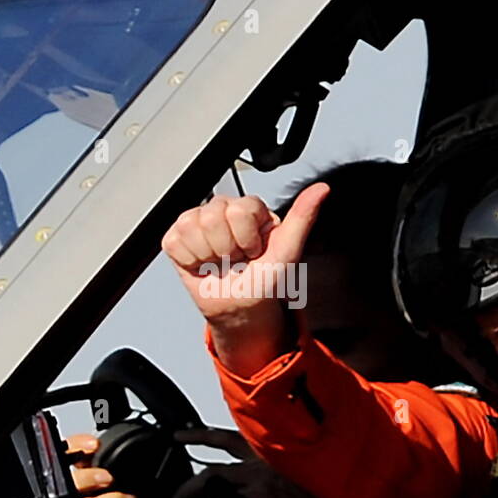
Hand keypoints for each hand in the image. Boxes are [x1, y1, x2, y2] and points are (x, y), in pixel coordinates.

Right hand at [161, 184, 328, 376]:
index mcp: (249, 208)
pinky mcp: (176, 237)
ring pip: (192, 227)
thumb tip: (321, 189)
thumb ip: (303, 217)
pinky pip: (175, 242)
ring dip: (209, 256)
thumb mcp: (288, 251)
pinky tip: (202, 264)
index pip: (239, 210)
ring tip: (220, 263)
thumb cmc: (265, 280)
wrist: (241, 308)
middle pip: (213, 217)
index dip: (247, 239)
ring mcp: (197, 221)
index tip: (254, 252)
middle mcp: (222, 208)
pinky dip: (191, 261)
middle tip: (236, 259)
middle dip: (227, 248)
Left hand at [170, 428, 329, 497]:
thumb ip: (268, 475)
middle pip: (208, 478)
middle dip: (185, 497)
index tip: (176, 437)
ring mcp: (263, 492)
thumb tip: (237, 493)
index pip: (227, 439)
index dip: (199, 435)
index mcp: (268, 456)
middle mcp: (262, 469)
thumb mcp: (296, 476)